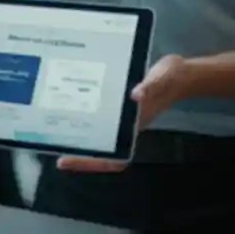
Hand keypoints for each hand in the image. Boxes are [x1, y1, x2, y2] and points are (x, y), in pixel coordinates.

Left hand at [56, 54, 189, 173]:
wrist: (180, 72)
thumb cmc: (172, 79)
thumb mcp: (162, 79)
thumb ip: (151, 86)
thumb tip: (135, 95)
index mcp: (134, 126)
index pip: (115, 156)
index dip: (94, 163)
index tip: (69, 161)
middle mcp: (125, 125)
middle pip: (101, 148)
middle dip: (79, 151)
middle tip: (54, 144)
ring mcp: (121, 115)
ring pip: (98, 131)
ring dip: (80, 132)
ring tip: (56, 127)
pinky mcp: (119, 101)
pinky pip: (100, 113)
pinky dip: (86, 110)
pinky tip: (70, 102)